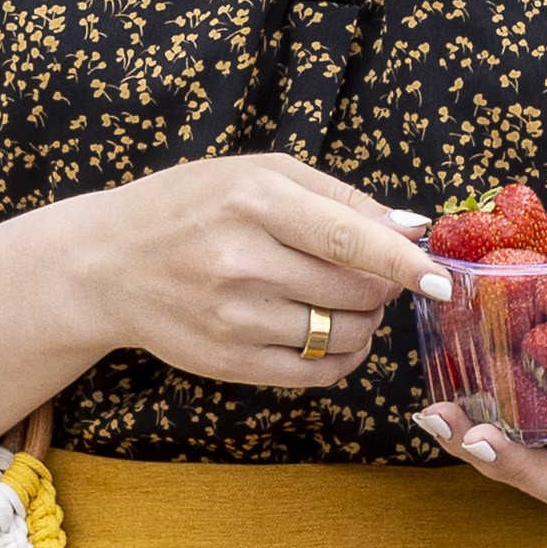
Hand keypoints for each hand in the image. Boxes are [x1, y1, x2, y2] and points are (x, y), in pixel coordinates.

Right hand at [62, 153, 443, 390]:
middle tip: (373, 272)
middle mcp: (242, 263)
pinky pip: (316, 373)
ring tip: (345, 299)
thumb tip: (411, 228)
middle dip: (383, 286)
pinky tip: (332, 334)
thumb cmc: (190, 206)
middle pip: (354, 290)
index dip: (402, 261)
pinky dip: (342, 357)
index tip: (440, 278)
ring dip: (365, 321)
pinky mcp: (229, 363)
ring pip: (341, 334)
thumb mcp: (256, 174)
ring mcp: (234, 319)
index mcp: (253, 202)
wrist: (105, 264)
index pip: (348, 236)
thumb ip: (337, 197)